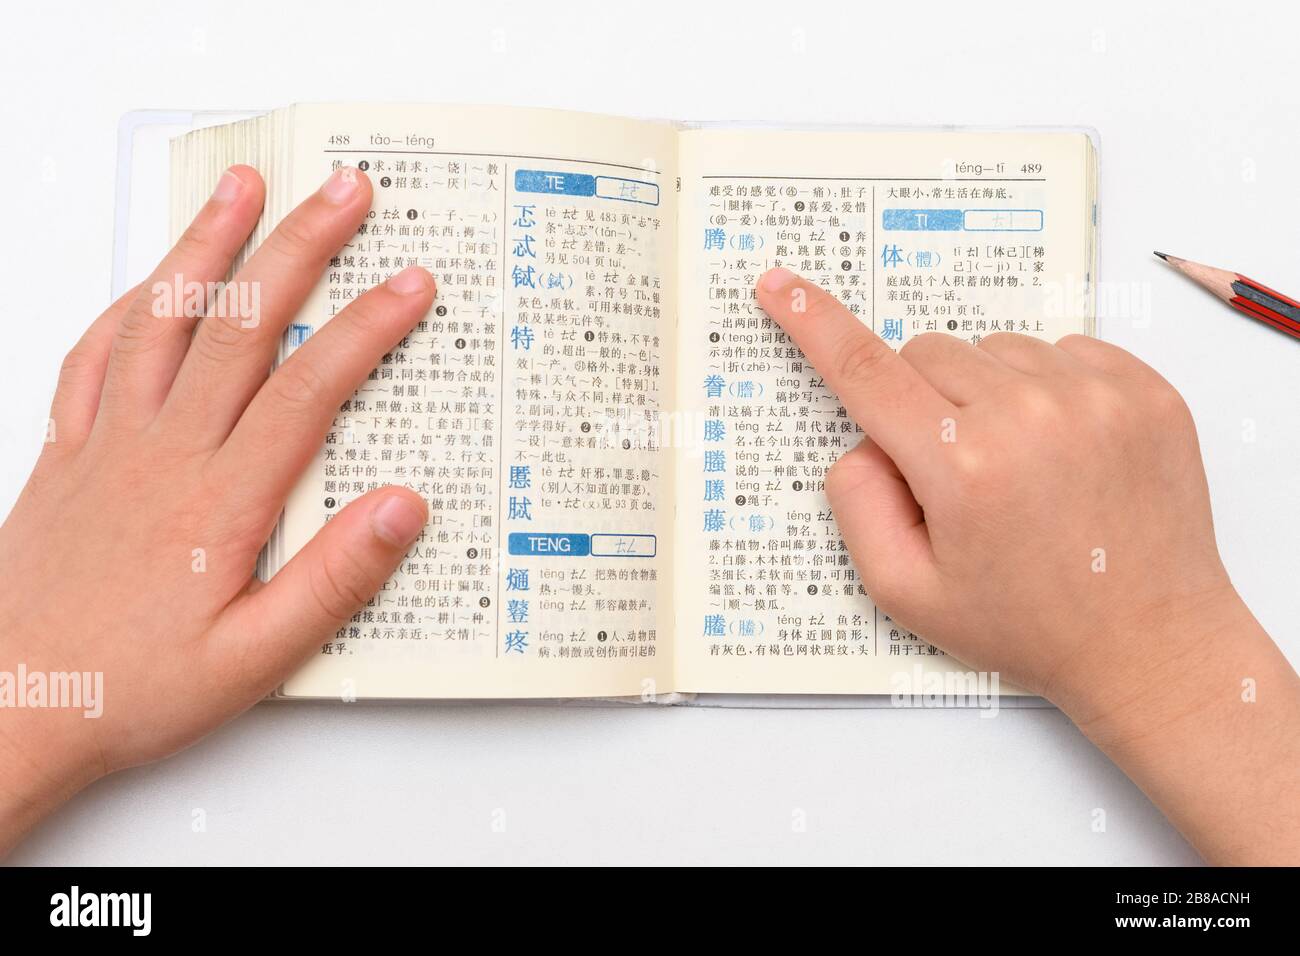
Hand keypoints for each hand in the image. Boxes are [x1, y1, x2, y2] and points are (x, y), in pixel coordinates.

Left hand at [0, 165, 433, 854]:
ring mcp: (108, 445)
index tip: (408, 284)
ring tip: (240, 189)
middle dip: (300, 246)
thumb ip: (334, 581)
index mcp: (218, 500)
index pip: (308, 389)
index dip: (365, 327)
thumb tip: (401, 509)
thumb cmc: (127, 689)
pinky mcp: (67, 454)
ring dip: (207, 245)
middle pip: (243, 326)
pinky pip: (94, 357)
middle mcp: (163, 454)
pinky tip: (150, 283)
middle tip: (341, 192)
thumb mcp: (254, 661)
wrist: (7, 708)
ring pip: (164, 320)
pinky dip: (128, 306)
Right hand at [756, 267, 1299, 863]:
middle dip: (920, 400)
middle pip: (928, 353)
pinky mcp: (1145, 390)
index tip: (782, 287)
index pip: (866, 372)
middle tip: (952, 474)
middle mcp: (1030, 416)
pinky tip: (1060, 452)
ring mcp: (1096, 397)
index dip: (815, 325)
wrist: (1152, 645)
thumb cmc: (1030, 625)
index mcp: (962, 467)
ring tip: (1017, 467)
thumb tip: (864, 440)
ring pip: (995, 349)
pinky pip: (1064, 350)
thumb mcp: (906, 593)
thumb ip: (858, 506)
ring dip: (985, 393)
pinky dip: (1046, 389)